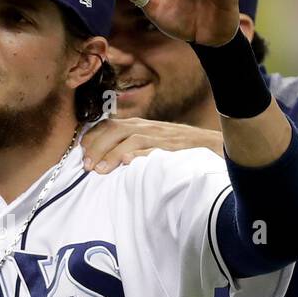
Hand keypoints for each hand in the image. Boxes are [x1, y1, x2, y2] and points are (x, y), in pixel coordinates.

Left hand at [81, 118, 222, 173]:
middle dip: (97, 146)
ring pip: (131, 138)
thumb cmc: (180, 150)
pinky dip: (140, 154)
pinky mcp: (175, 147)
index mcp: (142, 126)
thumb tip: (107, 162)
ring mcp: (162, 136)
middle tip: (86, 166)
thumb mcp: (154, 144)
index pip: (110, 125)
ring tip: (100, 171)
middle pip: (116, 130)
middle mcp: (149, 127)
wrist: (216, 146)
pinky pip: (155, 149)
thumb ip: (133, 148)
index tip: (80, 153)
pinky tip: (128, 163)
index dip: (93, 137)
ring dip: (112, 154)